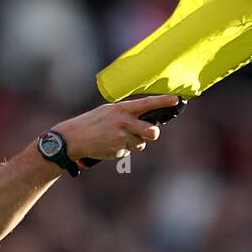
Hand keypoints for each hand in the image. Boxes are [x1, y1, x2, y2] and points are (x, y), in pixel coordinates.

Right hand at [54, 95, 179, 161]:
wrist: (74, 137)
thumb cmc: (94, 123)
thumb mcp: (110, 112)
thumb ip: (129, 114)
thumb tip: (152, 122)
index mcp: (122, 109)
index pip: (148, 103)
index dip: (164, 102)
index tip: (177, 100)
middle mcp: (124, 122)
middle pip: (153, 131)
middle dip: (153, 134)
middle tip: (148, 133)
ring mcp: (121, 137)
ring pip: (141, 144)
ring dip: (134, 143)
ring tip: (117, 138)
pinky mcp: (118, 150)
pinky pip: (129, 151)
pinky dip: (122, 150)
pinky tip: (110, 144)